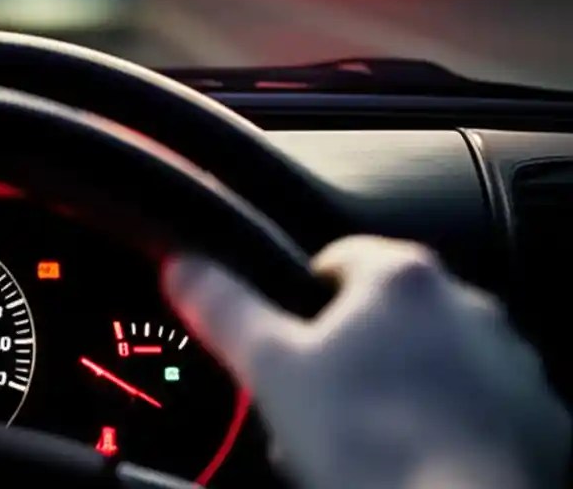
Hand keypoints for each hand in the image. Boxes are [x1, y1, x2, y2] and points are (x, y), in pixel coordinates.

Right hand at [163, 236, 569, 488]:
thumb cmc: (371, 443)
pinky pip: (476, 405)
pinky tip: (414, 457)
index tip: (289, 344)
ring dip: (399, 387)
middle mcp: (466, 305)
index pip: (336, 259)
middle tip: (318, 403)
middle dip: (349, 353)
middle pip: (385, 314)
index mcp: (399, 278)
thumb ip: (224, 309)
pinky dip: (445, 423)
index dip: (299, 301)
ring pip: (432, 360)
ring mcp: (508, 361)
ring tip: (365, 440)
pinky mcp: (534, 413)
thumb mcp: (271, 369)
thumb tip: (183, 267)